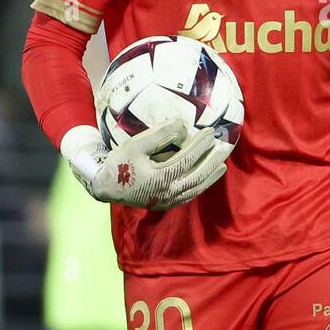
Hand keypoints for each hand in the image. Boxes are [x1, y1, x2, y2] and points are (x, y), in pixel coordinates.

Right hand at [62, 120, 229, 209]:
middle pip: (197, 175)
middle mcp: (167, 192)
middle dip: (212, 160)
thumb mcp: (135, 145)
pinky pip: (188, 196)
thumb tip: (181, 125)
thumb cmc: (118, 164)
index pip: (188, 159)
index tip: (210, 132)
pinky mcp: (165, 204)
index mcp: (161, 178)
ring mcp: (167, 201)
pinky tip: (206, 178)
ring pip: (196, 188)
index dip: (201, 145)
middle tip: (225, 146)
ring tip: (222, 164)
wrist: (105, 187)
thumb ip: (159, 134)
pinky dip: (200, 186)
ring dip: (210, 176)